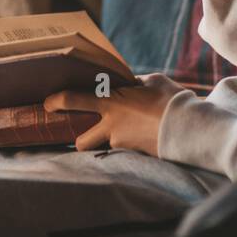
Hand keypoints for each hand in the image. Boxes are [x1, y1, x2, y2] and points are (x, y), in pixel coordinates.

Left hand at [44, 74, 185, 155]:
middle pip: (81, 140)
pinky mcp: (134, 154)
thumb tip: (129, 84)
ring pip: (104, 148)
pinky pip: (124, 151)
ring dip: (105, 145)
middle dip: (79, 140)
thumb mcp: (151, 81)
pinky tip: (143, 140)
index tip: (48, 105)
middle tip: (79, 135)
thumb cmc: (170, 99)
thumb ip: (133, 84)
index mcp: (111, 101)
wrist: (188, 127)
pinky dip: (130, 146)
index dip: (57, 102)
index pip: (73, 99)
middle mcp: (111, 124)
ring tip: (121, 138)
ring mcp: (122, 142)